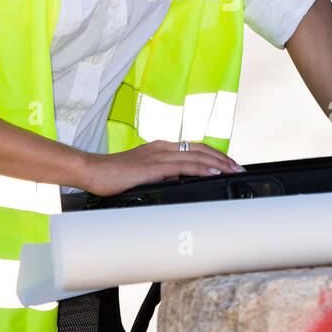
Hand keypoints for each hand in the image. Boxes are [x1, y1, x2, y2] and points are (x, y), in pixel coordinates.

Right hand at [77, 139, 245, 196]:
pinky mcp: (153, 167)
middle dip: (223, 159)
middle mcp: (162, 148)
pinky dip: (201, 169)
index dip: (214, 155)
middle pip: (200, 149)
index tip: (229, 164)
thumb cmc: (112, 175)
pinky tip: (213, 173)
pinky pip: (183, 166)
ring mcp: (158, 155)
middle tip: (239, 168)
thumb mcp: (143, 174)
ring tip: (233, 170)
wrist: (92, 171)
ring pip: (196, 156)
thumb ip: (161, 176)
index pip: (194, 148)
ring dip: (218, 164)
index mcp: (160, 149)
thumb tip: (179, 183)